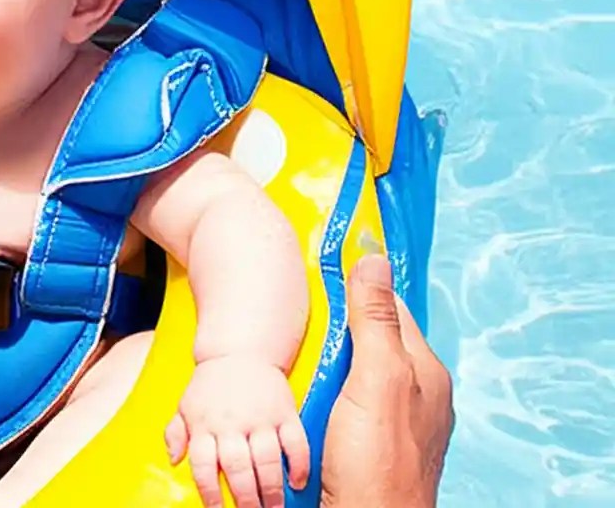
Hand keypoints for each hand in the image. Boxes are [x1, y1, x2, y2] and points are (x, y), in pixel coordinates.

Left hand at [166, 355, 309, 507]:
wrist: (239, 350)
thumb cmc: (210, 384)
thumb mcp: (185, 405)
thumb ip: (176, 433)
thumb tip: (174, 460)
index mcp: (204, 425)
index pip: (203, 466)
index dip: (209, 492)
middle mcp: (232, 423)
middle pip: (238, 468)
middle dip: (245, 498)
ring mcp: (260, 417)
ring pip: (268, 459)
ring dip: (272, 489)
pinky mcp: (285, 412)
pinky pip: (296, 442)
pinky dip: (299, 464)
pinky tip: (298, 482)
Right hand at [321, 255, 452, 507]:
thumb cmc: (376, 464)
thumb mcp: (377, 381)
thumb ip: (376, 322)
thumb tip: (373, 257)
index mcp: (425, 372)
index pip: (392, 308)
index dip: (359, 289)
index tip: (323, 274)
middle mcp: (415, 394)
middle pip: (372, 341)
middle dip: (337, 331)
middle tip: (301, 326)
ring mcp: (394, 422)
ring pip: (356, 374)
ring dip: (327, 366)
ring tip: (296, 363)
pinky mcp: (369, 445)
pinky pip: (346, 404)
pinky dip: (323, 396)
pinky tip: (303, 400)